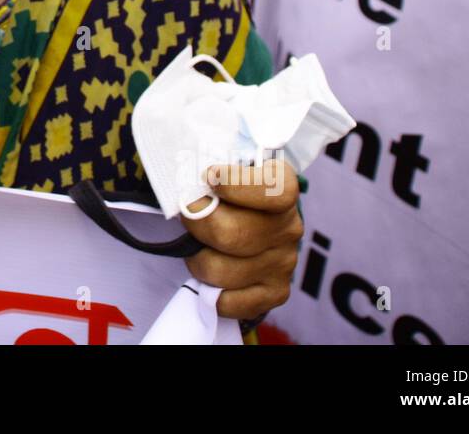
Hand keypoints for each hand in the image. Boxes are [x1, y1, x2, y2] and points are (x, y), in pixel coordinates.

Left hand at [180, 159, 302, 320]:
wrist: (243, 219)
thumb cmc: (226, 191)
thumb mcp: (221, 169)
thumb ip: (205, 166)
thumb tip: (180, 178)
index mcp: (282, 187)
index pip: (272, 189)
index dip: (236, 184)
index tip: (208, 176)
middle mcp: (289, 227)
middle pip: (230, 234)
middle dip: (196, 225)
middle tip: (187, 215)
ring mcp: (284, 262)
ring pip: (220, 270)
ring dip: (197, 258)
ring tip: (197, 245)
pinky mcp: (275, 291)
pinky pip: (229, 301)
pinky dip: (209, 290)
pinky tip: (210, 270)